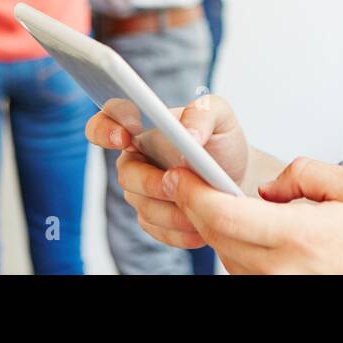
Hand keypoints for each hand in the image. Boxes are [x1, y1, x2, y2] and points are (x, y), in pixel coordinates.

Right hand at [85, 94, 248, 249]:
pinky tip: (199, 227)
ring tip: (202, 208)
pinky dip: (179, 231)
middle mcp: (135, 158)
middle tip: (177, 183)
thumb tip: (187, 133)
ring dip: (172, 210)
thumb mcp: (221, 115)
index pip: (107, 120)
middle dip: (151, 182)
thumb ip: (204, 111)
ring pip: (143, 206)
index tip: (124, 137)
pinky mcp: (151, 218)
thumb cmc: (222, 141)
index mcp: (142, 125)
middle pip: (126, 174)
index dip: (104, 129)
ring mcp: (140, 191)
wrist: (237, 178)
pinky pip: (156, 229)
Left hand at [163, 156, 342, 273]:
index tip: (180, 175)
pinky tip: (242, 230)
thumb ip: (304, 173)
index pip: (223, 215)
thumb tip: (266, 187)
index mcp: (299, 236)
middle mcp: (280, 269)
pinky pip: (238, 270)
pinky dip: (232, 247)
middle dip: (193, 204)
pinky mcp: (272, 296)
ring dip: (214, 227)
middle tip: (184, 181)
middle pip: (213, 235)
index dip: (192, 193)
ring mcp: (273, 288)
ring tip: (216, 202)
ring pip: (222, 254)